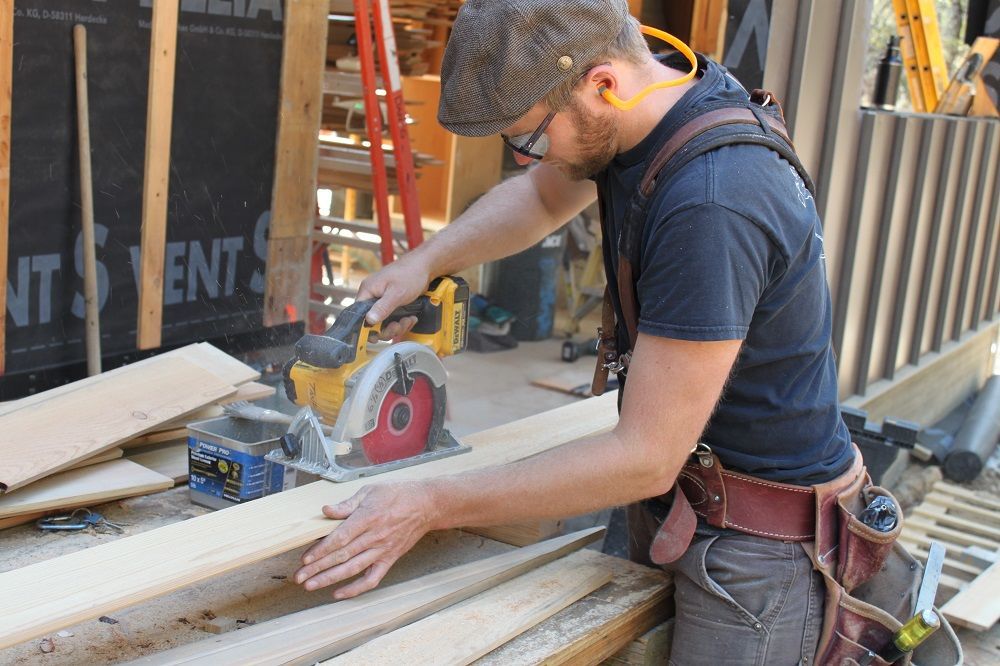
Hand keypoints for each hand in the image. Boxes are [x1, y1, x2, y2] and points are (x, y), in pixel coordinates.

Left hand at [294, 481, 436, 598]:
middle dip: (318, 568)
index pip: (340, 538)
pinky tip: (339, 594)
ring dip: (330, 579)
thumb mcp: (370, 491)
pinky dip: (356, 589)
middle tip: (299, 577)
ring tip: (311, 586)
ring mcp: (383, 550)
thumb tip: (326, 511)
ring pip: (353, 569)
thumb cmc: (396, 494)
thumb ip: (346, 504)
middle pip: (342, 556)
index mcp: (368, 517)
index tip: (305, 559)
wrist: (426, 505)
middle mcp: (375, 536)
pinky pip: (372, 578)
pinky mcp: (389, 559)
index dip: (321, 550)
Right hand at [357, 258, 431, 332]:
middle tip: (399, 325)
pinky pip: (393, 318)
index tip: (380, 334)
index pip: (359, 314)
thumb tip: (369, 320)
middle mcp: (373, 296)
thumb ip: (382, 308)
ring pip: (385, 322)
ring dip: (398, 325)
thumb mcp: (396, 293)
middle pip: (373, 322)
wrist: (426, 266)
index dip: (368, 328)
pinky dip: (403, 321)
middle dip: (388, 328)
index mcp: (368, 291)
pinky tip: (411, 318)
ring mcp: (383, 300)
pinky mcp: (393, 304)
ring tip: (409, 320)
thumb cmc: (410, 274)